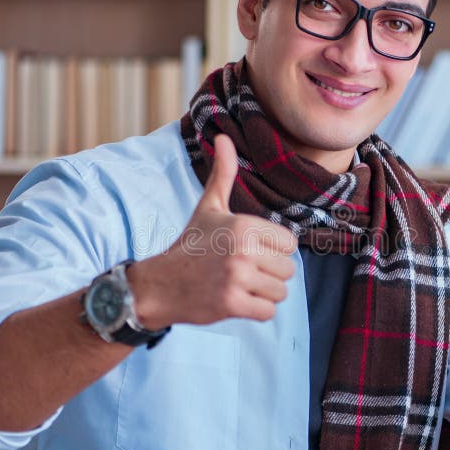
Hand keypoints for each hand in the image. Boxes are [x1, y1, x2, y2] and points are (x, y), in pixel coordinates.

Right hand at [130, 134, 297, 327]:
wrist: (159, 284)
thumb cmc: (190, 245)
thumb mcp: (209, 207)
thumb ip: (223, 174)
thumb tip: (223, 136)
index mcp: (244, 225)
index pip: (290, 245)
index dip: (272, 251)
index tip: (249, 252)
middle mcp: (243, 250)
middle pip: (288, 271)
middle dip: (268, 275)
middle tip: (240, 272)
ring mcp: (237, 278)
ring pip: (280, 293)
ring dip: (263, 294)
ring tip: (238, 286)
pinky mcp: (232, 304)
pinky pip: (268, 313)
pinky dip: (256, 311)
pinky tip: (236, 301)